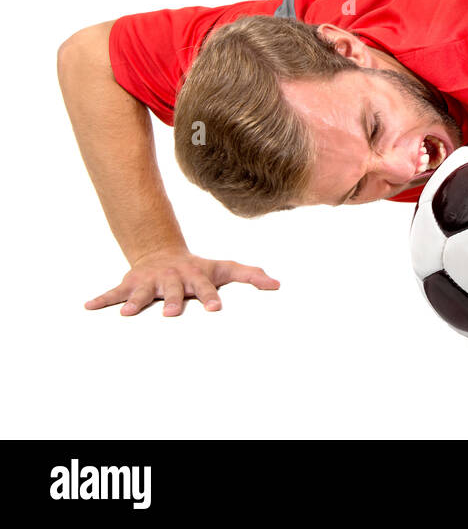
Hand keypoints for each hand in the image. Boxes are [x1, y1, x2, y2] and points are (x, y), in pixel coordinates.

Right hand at [85, 249, 279, 316]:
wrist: (164, 253)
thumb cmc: (199, 269)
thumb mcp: (225, 269)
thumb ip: (252, 275)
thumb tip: (279, 284)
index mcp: (195, 277)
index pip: (206, 289)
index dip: (210, 299)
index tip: (215, 311)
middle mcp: (172, 279)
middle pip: (173, 291)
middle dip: (172, 302)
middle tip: (171, 313)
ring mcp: (149, 281)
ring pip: (142, 293)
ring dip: (135, 302)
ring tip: (125, 315)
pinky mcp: (130, 284)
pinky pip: (113, 292)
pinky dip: (101, 299)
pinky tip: (87, 306)